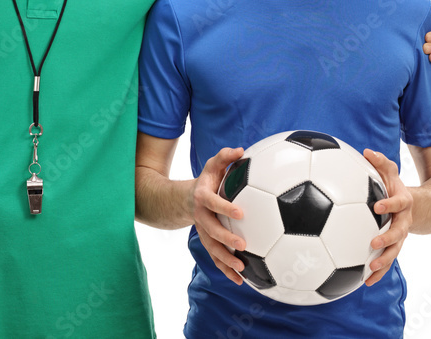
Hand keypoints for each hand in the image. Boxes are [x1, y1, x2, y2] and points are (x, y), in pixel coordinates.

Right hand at [191, 147, 246, 284]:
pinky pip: (215, 258)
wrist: (187, 199)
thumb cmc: (207, 180)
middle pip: (211, 230)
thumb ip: (225, 156)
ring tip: (242, 269)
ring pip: (212, 248)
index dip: (225, 207)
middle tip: (242, 246)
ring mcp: (203, 232)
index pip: (213, 203)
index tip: (241, 213)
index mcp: (202, 197)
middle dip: (226, 239)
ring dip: (226, 260)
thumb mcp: (212, 166)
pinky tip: (240, 280)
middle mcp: (201, 217)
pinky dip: (226, 270)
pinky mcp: (207, 242)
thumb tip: (240, 149)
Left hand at [363, 150, 412, 285]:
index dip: (389, 204)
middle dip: (387, 238)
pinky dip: (378, 272)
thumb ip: (380, 162)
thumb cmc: (396, 187)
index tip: (378, 206)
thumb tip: (366, 151)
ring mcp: (400, 236)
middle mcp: (403, 221)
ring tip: (371, 270)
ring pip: (395, 251)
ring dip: (384, 261)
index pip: (397, 203)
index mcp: (402, 202)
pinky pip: (387, 260)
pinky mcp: (393, 246)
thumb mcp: (391, 172)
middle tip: (374, 243)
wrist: (418, 207)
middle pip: (398, 232)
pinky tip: (366, 282)